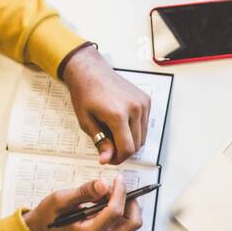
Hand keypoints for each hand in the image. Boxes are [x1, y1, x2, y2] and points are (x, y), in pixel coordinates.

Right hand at [23, 177, 142, 230]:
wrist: (44, 230)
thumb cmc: (50, 216)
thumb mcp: (61, 199)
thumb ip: (84, 192)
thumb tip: (104, 184)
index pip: (115, 213)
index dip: (119, 193)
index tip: (118, 179)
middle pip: (132, 222)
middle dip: (129, 201)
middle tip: (116, 188)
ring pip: (131, 222)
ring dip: (126, 204)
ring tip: (107, 194)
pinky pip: (124, 222)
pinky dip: (121, 208)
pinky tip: (105, 200)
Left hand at [61, 45, 150, 163]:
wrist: (91, 72)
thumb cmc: (85, 93)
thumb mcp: (87, 121)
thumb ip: (100, 142)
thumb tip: (107, 158)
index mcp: (118, 114)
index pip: (127, 148)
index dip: (118, 158)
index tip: (109, 158)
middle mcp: (134, 108)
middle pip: (137, 144)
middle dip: (123, 151)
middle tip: (109, 148)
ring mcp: (142, 104)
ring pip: (142, 136)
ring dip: (130, 141)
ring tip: (113, 135)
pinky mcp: (146, 101)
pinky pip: (144, 125)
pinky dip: (135, 130)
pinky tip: (121, 124)